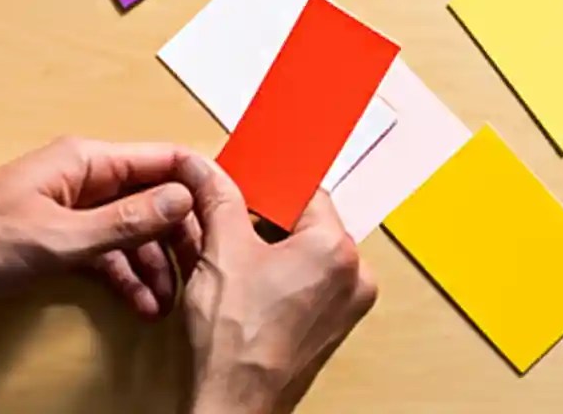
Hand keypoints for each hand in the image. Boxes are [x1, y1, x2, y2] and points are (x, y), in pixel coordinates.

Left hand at [0, 137, 198, 317]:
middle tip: (204, 270)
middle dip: (182, 234)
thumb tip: (181, 199)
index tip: (227, 214)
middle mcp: (86, 177)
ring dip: (155, 264)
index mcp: (87, 160)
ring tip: (171, 300)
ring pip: (135, 230)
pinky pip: (109, 252)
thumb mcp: (60, 237)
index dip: (200, 184)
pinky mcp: (61, 236)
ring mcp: (75, 207)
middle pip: (156, 198)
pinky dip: (126, 276)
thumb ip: (126, 221)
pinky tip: (142, 302)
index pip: (164, 158)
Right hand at [172, 157, 378, 413]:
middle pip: (306, 222)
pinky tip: (245, 283)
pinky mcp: (332, 324)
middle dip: (263, 219)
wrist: (235, 405)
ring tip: (232, 257)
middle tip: (228, 221)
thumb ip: (218, 199)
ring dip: (268, 247)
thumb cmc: (235, 345)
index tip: (240, 185)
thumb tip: (208, 172)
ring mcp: (347, 304)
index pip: (304, 190)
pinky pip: (307, 282)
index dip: (264, 185)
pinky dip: (279, 275)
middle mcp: (355, 275)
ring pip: (305, 253)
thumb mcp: (220, 252)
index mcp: (336, 249)